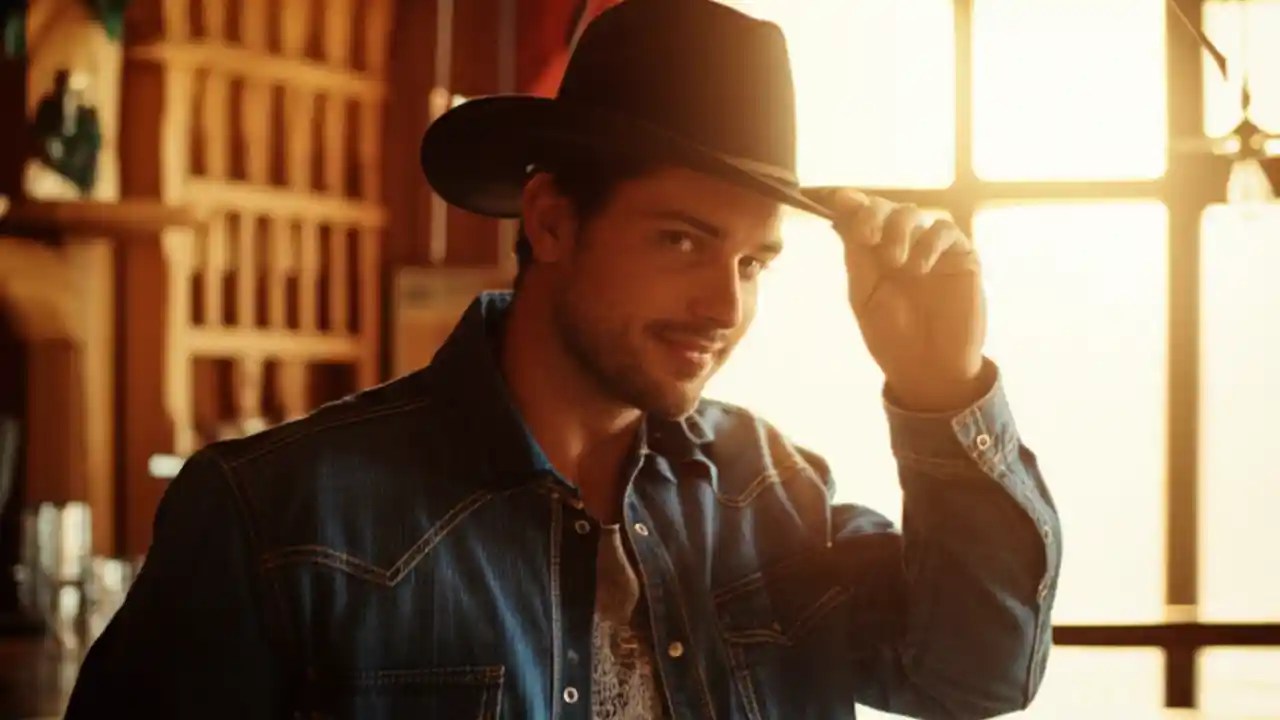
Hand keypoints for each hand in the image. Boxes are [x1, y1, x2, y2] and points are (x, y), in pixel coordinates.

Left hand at [811, 189, 988, 411]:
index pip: (863, 216)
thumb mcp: (864, 296)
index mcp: (874, 254)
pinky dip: (929, 242)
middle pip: (888, 208)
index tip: (839, 198)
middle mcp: (903, 245)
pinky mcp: (961, 257)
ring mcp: (932, 250)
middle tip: (868, 236)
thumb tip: (840, 218)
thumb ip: (856, 257)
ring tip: (895, 262)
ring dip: (900, 229)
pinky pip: (946, 231)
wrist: (927, 369)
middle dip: (874, 215)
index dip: (852, 202)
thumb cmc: (892, 337)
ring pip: (916, 214)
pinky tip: (918, 268)